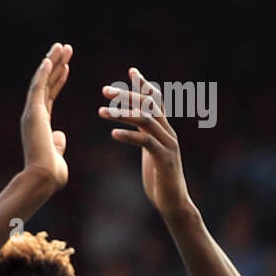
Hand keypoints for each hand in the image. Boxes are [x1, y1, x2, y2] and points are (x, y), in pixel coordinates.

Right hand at [20, 42, 71, 189]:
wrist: (43, 179)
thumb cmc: (52, 174)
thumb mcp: (57, 155)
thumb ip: (58, 144)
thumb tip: (59, 135)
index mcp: (40, 124)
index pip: (49, 96)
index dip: (58, 80)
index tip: (67, 66)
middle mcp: (33, 116)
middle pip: (45, 84)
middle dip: (55, 65)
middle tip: (65, 48)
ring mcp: (32, 114)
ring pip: (41, 82)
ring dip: (51, 63)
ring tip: (61, 46)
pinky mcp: (33, 114)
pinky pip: (37, 88)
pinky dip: (43, 73)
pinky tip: (49, 59)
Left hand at [100, 68, 191, 218]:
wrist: (174, 204)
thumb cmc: (160, 181)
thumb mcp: (150, 154)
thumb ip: (145, 138)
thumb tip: (134, 127)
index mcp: (164, 130)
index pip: (155, 100)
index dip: (144, 85)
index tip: (131, 71)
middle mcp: (168, 132)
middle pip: (148, 105)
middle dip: (126, 95)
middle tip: (105, 90)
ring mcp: (168, 144)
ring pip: (146, 120)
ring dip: (122, 114)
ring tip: (101, 112)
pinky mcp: (164, 159)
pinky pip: (146, 142)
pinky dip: (129, 136)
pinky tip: (113, 134)